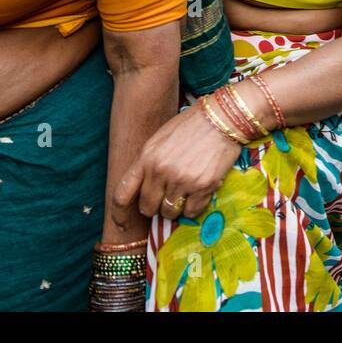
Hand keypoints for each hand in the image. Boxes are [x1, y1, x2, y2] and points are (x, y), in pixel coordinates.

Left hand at [112, 105, 242, 226]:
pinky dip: (193, 208)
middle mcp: (160, 171)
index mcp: (146, 157)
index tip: (122, 224)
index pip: (122, 195)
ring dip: (175, 208)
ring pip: (169, 213)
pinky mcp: (202, 186)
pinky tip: (198, 192)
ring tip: (184, 191)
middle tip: (165, 197)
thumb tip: (144, 189)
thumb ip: (148, 163)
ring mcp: (181, 180)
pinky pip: (191, 212)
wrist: (222, 118)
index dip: (119, 215)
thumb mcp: (160, 139)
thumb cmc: (191, 126)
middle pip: (147, 208)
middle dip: (154, 206)